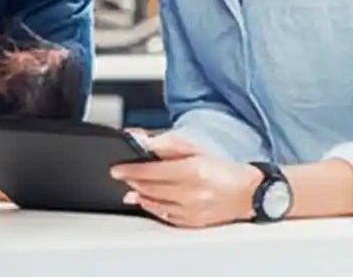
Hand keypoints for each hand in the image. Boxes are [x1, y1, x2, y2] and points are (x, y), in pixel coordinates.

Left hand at [110, 132, 260, 227]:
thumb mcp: (197, 150)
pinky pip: (165, 216)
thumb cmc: (223, 170)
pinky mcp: (193, 222)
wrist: (249, 194)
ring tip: (131, 187)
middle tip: (122, 175)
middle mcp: (191, 193)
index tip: (116, 169)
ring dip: (139, 195)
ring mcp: (191, 210)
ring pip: (154, 204)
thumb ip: (169, 144)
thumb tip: (145, 142)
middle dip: (132, 181)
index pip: (151, 171)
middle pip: (150, 188)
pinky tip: (145, 201)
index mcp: (192, 171)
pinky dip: (152, 208)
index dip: (130, 170)